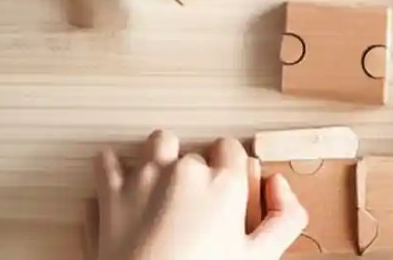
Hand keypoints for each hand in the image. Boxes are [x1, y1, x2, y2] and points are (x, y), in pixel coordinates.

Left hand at [91, 130, 306, 259]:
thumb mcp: (259, 258)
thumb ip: (285, 218)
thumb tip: (278, 184)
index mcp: (225, 183)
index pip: (231, 148)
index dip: (228, 168)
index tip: (223, 188)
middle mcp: (186, 171)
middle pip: (196, 151)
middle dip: (196, 171)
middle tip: (194, 204)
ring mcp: (145, 178)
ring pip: (158, 143)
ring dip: (161, 157)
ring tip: (163, 185)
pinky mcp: (110, 193)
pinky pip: (106, 161)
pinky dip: (113, 168)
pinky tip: (124, 182)